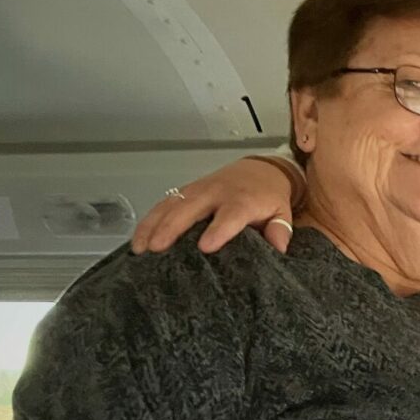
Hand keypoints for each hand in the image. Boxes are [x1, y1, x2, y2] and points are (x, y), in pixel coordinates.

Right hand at [131, 157, 297, 254]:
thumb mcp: (281, 212)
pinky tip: (138, 240)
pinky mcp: (185, 192)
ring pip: (170, 205)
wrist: (259, 170)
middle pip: (189, 208)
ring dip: (153, 225)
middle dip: (172, 227)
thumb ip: (280, 229)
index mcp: (242, 200)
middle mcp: (215, 193)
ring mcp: (196, 191)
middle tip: (157, 248)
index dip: (218, 230)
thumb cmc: (269, 198)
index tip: (205, 246)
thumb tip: (279, 248)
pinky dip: (148, 221)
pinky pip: (163, 204)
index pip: (229, 215)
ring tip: (140, 248)